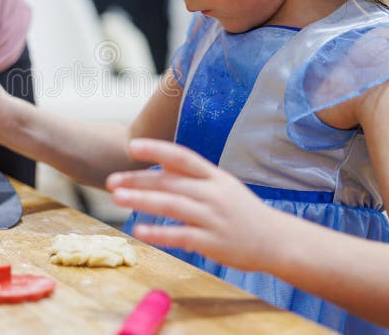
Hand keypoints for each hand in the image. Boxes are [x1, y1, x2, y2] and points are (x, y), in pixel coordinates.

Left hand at [106, 139, 281, 271]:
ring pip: (172, 206)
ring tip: (118, 198)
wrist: (278, 241)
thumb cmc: (243, 212)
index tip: (132, 146)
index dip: (157, 150)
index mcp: (214, 177)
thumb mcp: (222, 186)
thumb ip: (192, 176)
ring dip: (142, 201)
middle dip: (138, 180)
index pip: (183, 156)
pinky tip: (139, 231)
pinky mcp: (213, 242)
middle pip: (170, 182)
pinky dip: (159, 233)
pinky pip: (181, 235)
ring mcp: (213, 218)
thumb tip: (160, 164)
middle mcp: (213, 194)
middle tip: (110, 181)